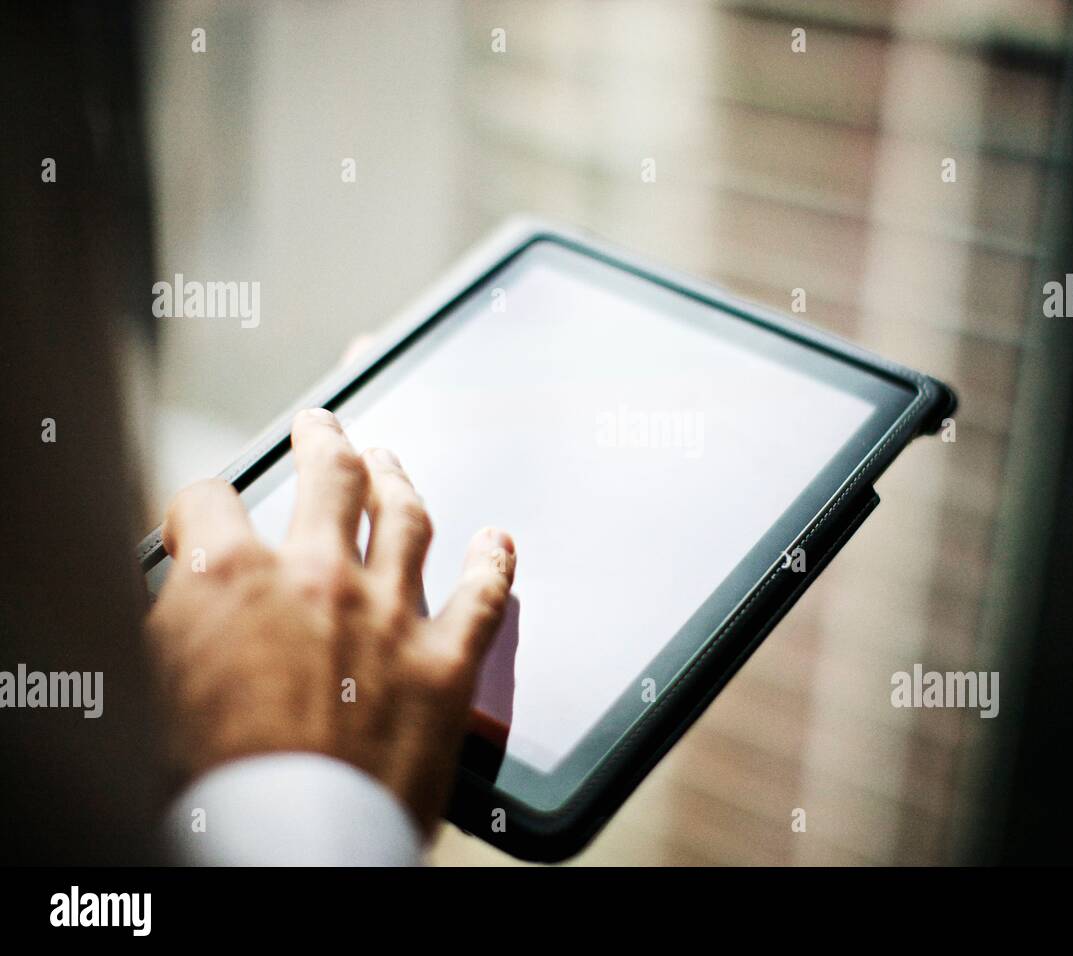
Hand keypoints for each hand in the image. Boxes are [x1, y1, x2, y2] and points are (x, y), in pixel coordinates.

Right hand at [146, 407, 515, 834]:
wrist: (286, 846)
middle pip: (330, 478)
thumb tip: (191, 598)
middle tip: (324, 425)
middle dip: (324, 441)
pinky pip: (483, 598)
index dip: (200, 507)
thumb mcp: (155, 686)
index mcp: (233, 582)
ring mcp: (390, 615)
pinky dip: (495, 565)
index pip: (210, 504)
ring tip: (394, 462)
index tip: (206, 516)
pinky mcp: (445, 663)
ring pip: (406, 518)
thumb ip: (178, 623)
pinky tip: (499, 541)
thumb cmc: (212, 783)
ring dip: (400, 480)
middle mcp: (319, 580)